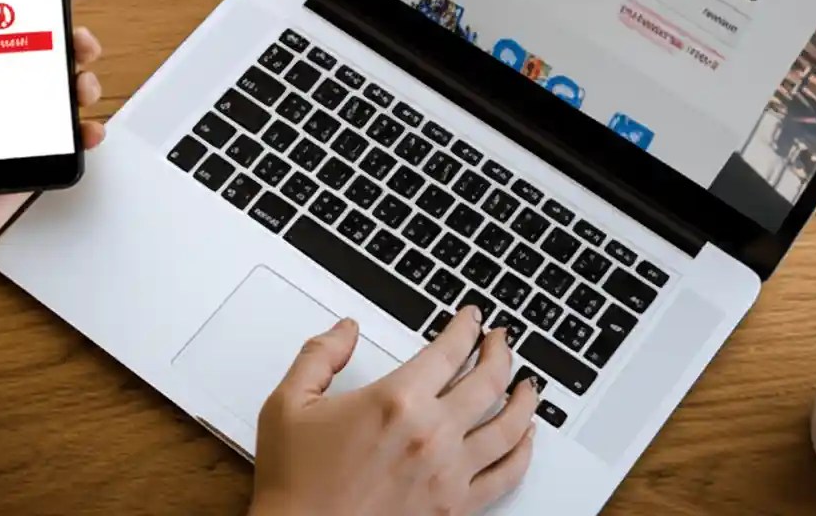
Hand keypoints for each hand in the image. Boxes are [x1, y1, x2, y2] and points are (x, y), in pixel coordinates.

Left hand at [0, 0, 105, 275]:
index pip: (5, 17)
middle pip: (46, 50)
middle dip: (75, 36)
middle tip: (82, 39)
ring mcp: (14, 125)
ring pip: (63, 90)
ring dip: (84, 80)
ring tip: (83, 85)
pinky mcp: (30, 159)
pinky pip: (68, 139)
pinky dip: (87, 130)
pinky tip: (88, 128)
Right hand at [251, 306, 538, 515]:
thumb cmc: (295, 483)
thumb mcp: (289, 404)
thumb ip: (320, 356)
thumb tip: (346, 329)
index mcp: (395, 401)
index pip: (450, 349)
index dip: (467, 326)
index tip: (472, 318)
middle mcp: (431, 434)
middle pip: (489, 381)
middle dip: (500, 352)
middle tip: (501, 341)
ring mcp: (449, 474)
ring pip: (509, 426)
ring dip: (524, 398)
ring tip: (526, 384)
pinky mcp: (456, 509)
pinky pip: (507, 475)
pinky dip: (523, 452)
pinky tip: (525, 438)